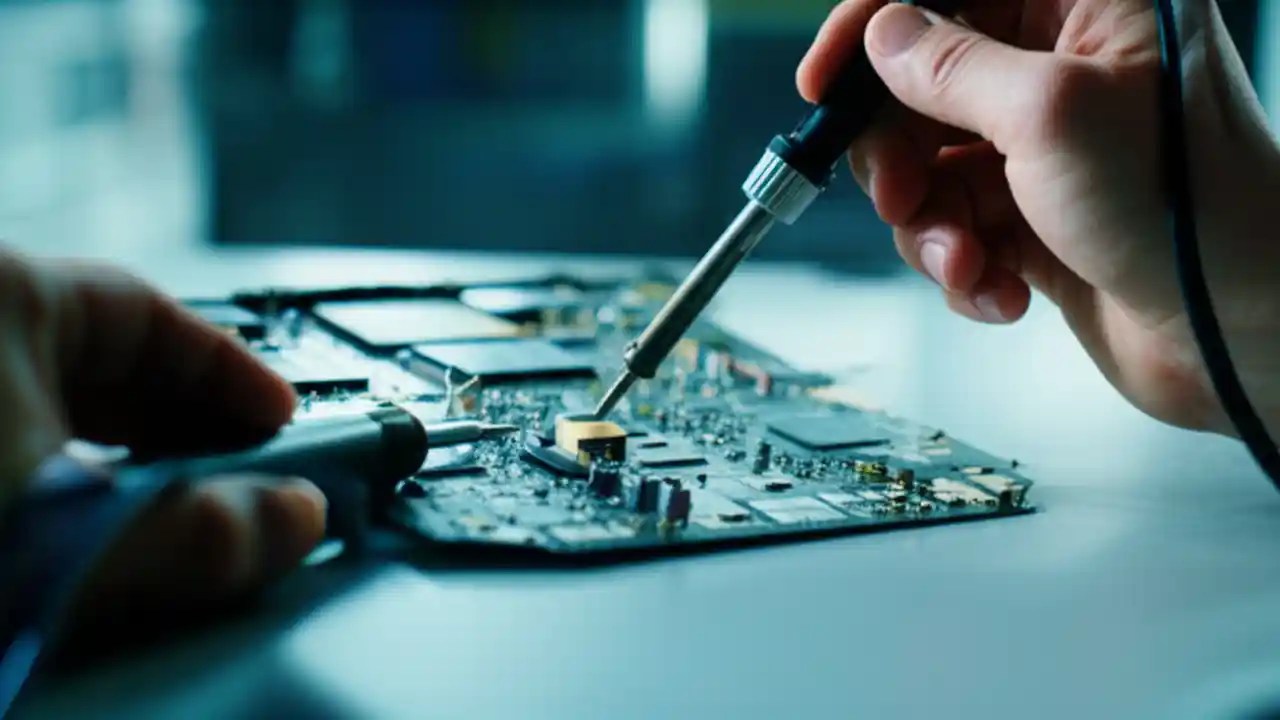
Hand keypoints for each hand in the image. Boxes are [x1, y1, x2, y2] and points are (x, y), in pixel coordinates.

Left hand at [0, 250, 324, 642]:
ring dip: (131, 458)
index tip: (283, 417)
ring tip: (183, 507)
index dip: (230, 370)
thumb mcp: (68, 532)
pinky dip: (72, 480)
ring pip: (60, 406)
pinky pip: (23, 439)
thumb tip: (295, 519)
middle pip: (106, 360)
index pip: (142, 309)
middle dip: (186, 422)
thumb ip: (196, 531)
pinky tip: (98, 525)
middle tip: (249, 470)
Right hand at [799, 0, 1279, 434]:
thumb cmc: (1190, 210)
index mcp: (1085, 9)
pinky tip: (1003, 291)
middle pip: (921, 88)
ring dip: (933, 227)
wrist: (1244, 336)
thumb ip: (952, 67)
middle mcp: (1061, 72)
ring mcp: (1046, 150)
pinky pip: (957, 229)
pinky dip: (965, 268)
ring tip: (969, 261)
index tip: (826, 79)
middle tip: (901, 195)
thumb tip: (885, 34)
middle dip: (898, 153)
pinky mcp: (1036, 219)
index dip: (876, 25)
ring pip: (930, 169)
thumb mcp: (1050, 116)